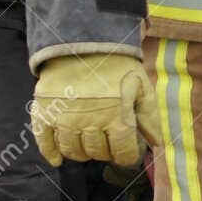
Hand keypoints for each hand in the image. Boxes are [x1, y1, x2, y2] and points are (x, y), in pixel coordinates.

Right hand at [31, 53, 162, 167]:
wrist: (83, 41)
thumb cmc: (117, 65)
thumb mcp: (141, 86)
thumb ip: (149, 116)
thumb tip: (157, 144)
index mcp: (116, 116)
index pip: (123, 153)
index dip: (127, 156)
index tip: (126, 151)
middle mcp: (89, 121)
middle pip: (97, 153)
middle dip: (106, 152)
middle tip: (107, 142)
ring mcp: (64, 118)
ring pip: (73, 151)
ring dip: (83, 153)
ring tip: (87, 145)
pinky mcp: (45, 112)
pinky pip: (44, 141)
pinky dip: (50, 153)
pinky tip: (57, 159)